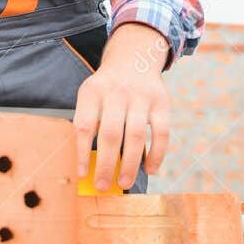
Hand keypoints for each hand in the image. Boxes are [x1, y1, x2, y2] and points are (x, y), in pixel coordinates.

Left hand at [72, 22, 172, 190]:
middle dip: (106, 164)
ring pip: (136, 135)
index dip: (82, 152)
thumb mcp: (91, 95)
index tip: (82, 174)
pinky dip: (157, 154)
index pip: (84, 125)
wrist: (133, 57)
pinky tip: (150, 169)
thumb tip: (89, 167)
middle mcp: (116, 92)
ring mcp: (141, 96)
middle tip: (102, 186)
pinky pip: (161, 132)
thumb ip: (90, 124)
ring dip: (130, 163)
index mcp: (92, 91)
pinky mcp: (162, 102)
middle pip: (110, 133)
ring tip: (124, 182)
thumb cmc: (107, 89)